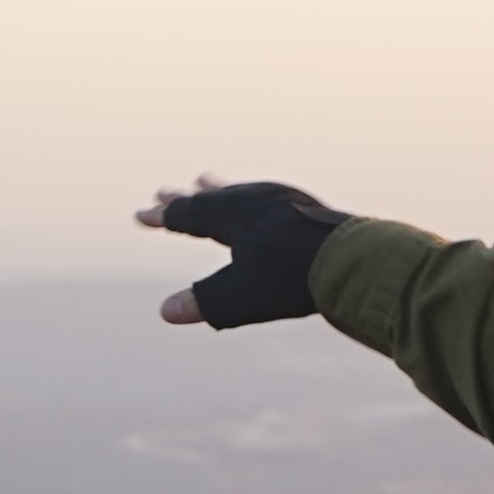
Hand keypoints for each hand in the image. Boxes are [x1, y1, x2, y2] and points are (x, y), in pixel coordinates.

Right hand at [140, 177, 342, 329]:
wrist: (352, 259)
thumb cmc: (290, 278)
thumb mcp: (239, 297)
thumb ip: (202, 303)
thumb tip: (165, 312)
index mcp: (231, 215)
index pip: (187, 214)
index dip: (162, 217)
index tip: (141, 215)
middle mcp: (254, 199)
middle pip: (211, 196)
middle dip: (186, 198)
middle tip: (165, 192)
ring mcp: (284, 199)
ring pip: (241, 191)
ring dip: (219, 190)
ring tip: (207, 182)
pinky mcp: (307, 207)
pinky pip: (268, 197)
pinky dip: (252, 198)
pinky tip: (261, 204)